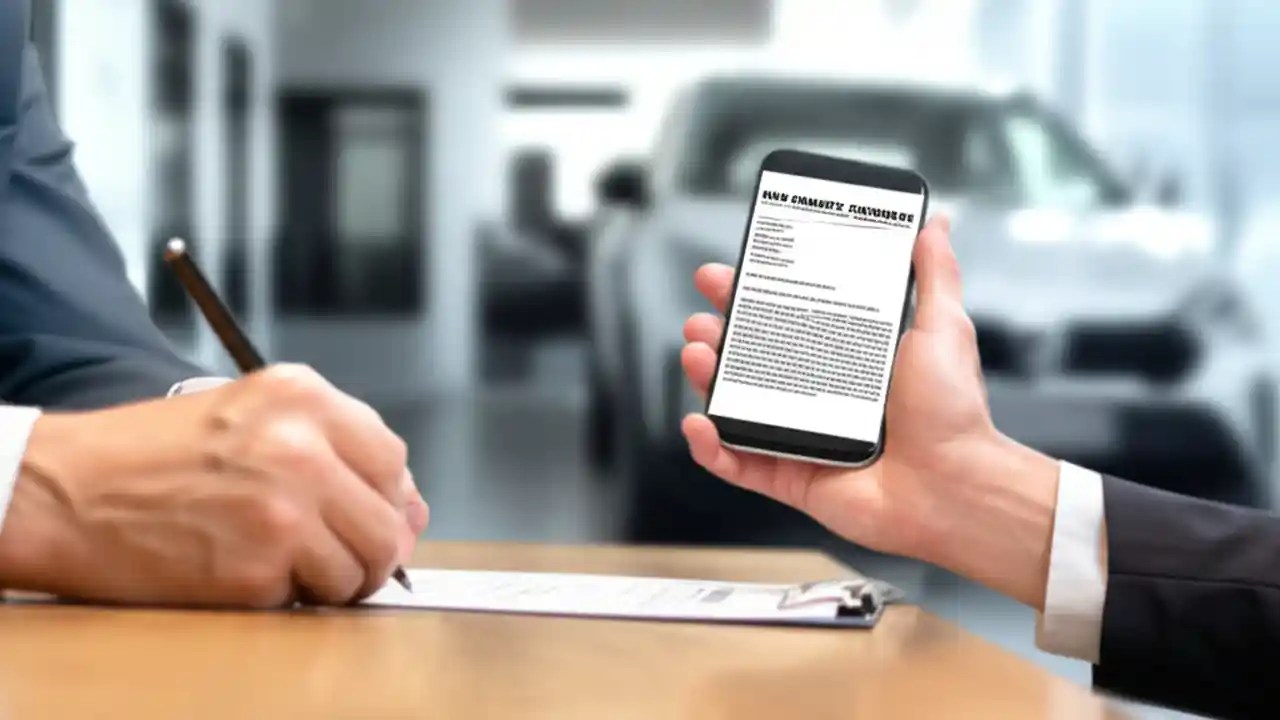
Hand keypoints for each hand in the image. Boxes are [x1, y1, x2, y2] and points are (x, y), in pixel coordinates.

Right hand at [0, 364, 429, 606]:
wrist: (64, 490)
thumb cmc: (146, 454)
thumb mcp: (247, 414)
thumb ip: (331, 446)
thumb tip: (408, 506)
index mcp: (303, 397)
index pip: (392, 458)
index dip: (387, 497)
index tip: (368, 514)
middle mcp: (304, 446)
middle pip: (392, 519)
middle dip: (373, 548)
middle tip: (335, 555)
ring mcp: (285, 508)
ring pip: (363, 567)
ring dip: (333, 579)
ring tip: (284, 564)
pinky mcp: (260, 566)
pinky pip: (310, 598)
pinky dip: (287, 598)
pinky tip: (246, 573)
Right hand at [680, 215, 1059, 607]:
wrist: (956, 484)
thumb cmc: (953, 413)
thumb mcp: (942, 328)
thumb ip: (934, 274)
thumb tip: (936, 224)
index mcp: (847, 358)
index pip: (787, 318)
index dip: (753, 295)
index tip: (729, 272)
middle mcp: (818, 395)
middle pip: (749, 358)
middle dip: (717, 333)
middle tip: (703, 316)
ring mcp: (801, 436)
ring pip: (735, 405)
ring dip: (705, 379)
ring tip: (696, 355)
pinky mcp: (792, 477)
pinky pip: (737, 464)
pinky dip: (709, 447)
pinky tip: (699, 421)